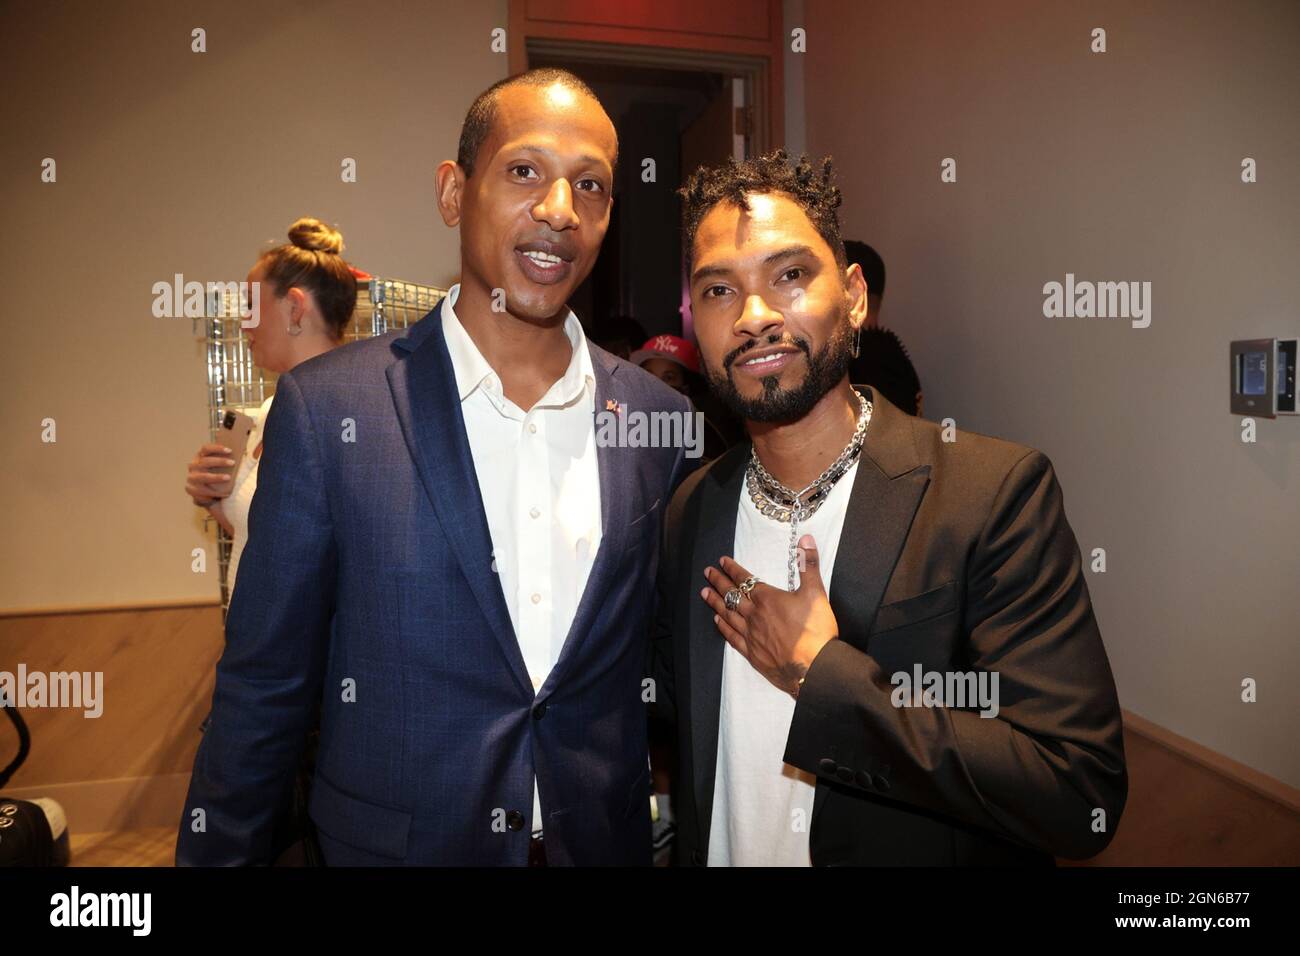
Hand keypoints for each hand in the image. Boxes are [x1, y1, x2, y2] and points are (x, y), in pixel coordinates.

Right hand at [186, 442, 236, 504]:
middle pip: (205, 461)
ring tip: (228, 477)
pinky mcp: (191, 489)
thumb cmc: (213, 475)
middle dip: (220, 461)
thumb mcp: (216, 466)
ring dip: (216, 477)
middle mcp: (193, 466)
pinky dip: (212, 492)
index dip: (217, 448)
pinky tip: (221, 493)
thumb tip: (235, 459)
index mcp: (199, 457)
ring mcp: (191, 478)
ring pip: (204, 476)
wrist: (202, 491)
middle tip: (232, 462)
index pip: (206, 449)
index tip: (230, 450)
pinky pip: (201, 491)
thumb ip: (222, 462)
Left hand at [700, 535, 838, 697]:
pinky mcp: (752, 654)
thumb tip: (805, 540)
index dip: (732, 569)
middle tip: (707, 573)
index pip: (745, 579)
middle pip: (731, 595)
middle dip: (718, 581)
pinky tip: (717, 622)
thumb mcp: (816, 592)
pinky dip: (723, 627)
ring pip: (727, 614)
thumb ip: (808, 565)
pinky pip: (732, 637)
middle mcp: (754, 615)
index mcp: (767, 599)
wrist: (814, 668)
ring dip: (715, 602)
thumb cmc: (816, 631)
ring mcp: (751, 635)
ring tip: (704, 593)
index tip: (721, 561)